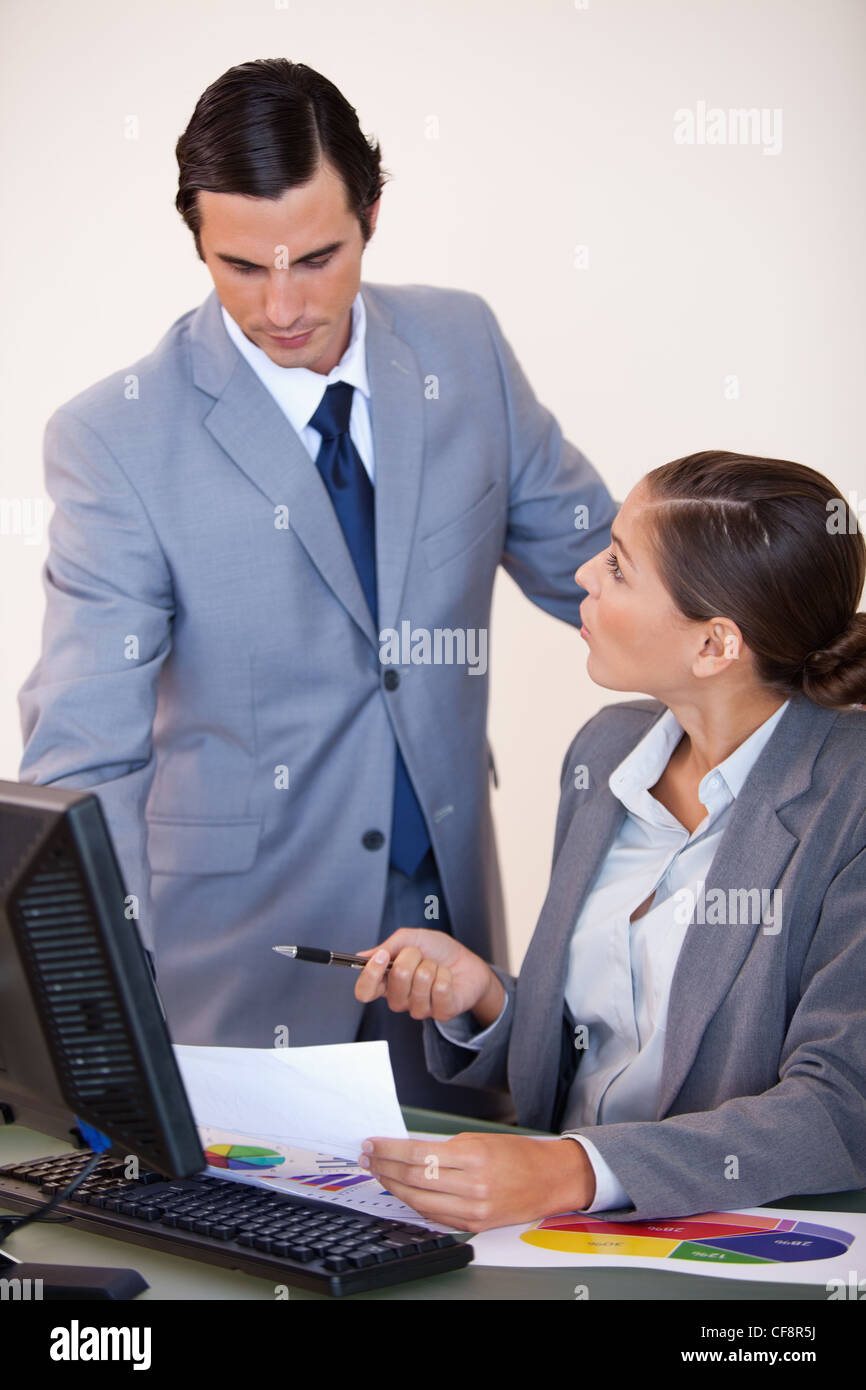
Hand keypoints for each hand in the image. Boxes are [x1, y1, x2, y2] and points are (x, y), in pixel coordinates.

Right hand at [354, 927, 503, 1026]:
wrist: (467, 961)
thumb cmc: (438, 951)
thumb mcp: (412, 938)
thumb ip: (389, 945)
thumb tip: (363, 957)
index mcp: (387, 982)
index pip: (365, 991)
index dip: (370, 975)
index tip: (383, 956)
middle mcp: (400, 999)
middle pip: (396, 981)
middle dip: (412, 958)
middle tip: (421, 955)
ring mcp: (420, 1009)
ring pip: (420, 982)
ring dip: (432, 966)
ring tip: (436, 967)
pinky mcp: (441, 1013)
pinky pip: (440, 990)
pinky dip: (446, 975)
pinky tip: (447, 978)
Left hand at [358, 1132, 595, 1231]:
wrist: (550, 1180)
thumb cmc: (518, 1155)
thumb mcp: (480, 1140)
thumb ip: (445, 1149)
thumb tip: (409, 1152)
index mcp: (474, 1157)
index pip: (418, 1154)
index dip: (389, 1150)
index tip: (372, 1144)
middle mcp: (472, 1186)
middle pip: (414, 1179)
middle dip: (385, 1168)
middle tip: (368, 1158)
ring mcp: (473, 1210)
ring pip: (420, 1201)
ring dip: (394, 1187)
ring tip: (380, 1174)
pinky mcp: (474, 1225)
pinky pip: (435, 1216)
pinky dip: (415, 1203)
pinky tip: (403, 1192)